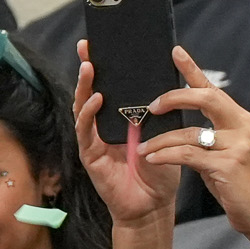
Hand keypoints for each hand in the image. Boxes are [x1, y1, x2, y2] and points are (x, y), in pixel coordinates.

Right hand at [72, 44, 177, 227]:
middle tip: (87, 45)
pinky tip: (96, 99)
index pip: (112, 86)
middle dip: (88, 68)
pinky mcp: (90, 155)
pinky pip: (86, 131)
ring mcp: (95, 139)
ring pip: (84, 107)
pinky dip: (89, 114)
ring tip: (90, 67)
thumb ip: (159, 112)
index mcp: (122, 118)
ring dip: (85, 87)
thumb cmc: (160, 170)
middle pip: (92, 91)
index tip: (104, 43)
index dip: (106, 66)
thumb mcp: (166, 133)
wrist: (153, 205)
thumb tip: (163, 82)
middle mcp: (104, 126)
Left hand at [139, 47, 249, 242]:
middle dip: (175, 97)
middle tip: (151, 106)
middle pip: (206, 98)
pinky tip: (151, 159)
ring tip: (142, 148)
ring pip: (190, 132)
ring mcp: (238, 145)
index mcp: (242, 120)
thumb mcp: (228, 155)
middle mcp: (243, 127)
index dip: (193, 69)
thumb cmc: (243, 187)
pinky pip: (187, 155)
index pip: (214, 89)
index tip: (175, 52)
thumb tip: (181, 126)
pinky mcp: (228, 166)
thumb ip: (211, 137)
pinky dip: (166, 156)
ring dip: (161, 140)